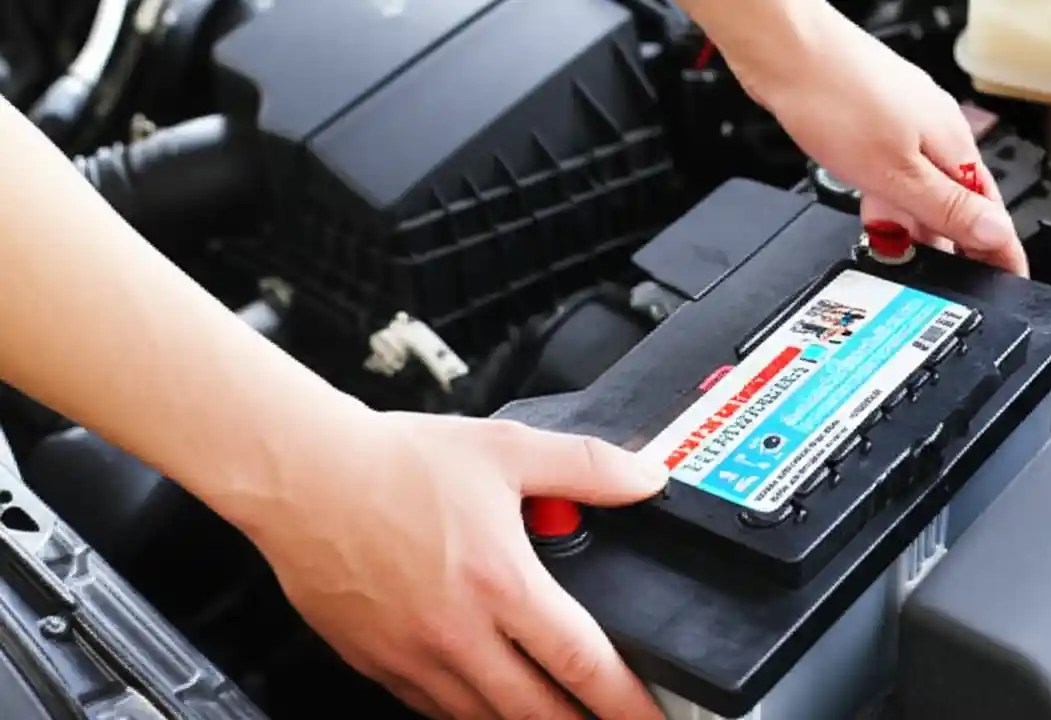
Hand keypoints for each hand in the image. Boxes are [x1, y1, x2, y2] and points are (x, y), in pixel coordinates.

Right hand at [247, 411, 666, 718]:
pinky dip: (469, 714)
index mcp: (501, 582)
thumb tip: (643, 479)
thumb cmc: (395, 463)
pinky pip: (433, 709)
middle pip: (538, 713)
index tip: (652, 718)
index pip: (585, 664)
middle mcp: (459, 632)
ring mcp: (413, 656)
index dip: (628, 702)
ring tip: (555, 719)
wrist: (302, 474)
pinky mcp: (376, 663)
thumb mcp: (505, 449)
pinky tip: (484, 704)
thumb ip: (585, 467)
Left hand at [723, 2, 1027, 274]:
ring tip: (906, 260)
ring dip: (916, 227)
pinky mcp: (873, 124)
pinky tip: (874, 218)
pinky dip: (888, 203)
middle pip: (956, 203)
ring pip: (921, 190)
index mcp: (954, 146)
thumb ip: (945, 207)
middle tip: (949, 283)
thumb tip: (996, 234)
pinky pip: (892, 174)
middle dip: (953, 245)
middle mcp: (936, 133)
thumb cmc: (837, 97)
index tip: (1009, 280)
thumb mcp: (896, 173)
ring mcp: (904, 126)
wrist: (786, 53)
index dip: (1000, 251)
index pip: (992, 212)